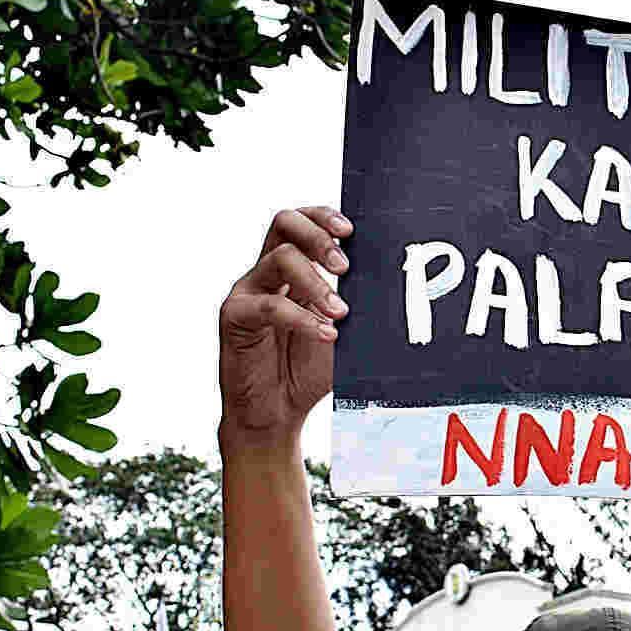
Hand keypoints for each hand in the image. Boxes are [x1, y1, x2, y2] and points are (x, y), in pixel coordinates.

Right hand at [218, 207, 352, 448]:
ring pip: (278, 257)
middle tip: (345, 266)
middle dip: (319, 237)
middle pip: (285, 223)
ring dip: (316, 281)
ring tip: (340, 312)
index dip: (324, 217)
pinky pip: (268, 305)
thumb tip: (394, 289)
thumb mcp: (343, 334)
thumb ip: (357, 308)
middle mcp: (268, 272)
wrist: (277, 413)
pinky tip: (325, 335)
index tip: (351, 230)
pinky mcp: (235, 316)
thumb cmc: (308, 371)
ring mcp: (249, 291)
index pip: (303, 223)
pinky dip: (302, 318)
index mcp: (294, 270)